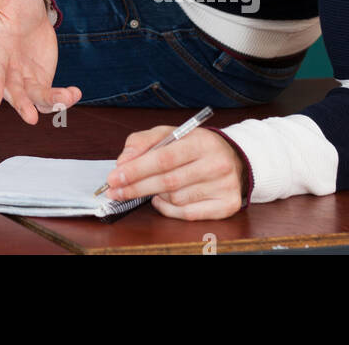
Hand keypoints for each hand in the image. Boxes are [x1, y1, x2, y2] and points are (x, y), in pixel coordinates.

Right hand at [0, 0, 80, 123]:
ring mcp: (25, 76)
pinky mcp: (40, 79)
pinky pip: (50, 96)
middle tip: (31, 118)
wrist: (29, 6)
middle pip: (13, 92)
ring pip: (34, 98)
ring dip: (49, 103)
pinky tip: (75, 93)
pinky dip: (62, 99)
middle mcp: (8, 68)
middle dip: (22, 105)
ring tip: (68, 99)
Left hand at [104, 126, 245, 220]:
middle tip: (115, 190)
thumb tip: (123, 162)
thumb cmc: (194, 146)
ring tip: (152, 187)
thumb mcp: (169, 134)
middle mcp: (216, 164)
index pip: (163, 158)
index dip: (136, 169)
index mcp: (201, 141)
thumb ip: (143, 142)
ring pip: (176, 198)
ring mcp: (224, 186)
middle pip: (168, 181)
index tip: (115, 177)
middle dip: (136, 187)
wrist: (233, 158)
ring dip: (156, 195)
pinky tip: (162, 199)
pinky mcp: (227, 205)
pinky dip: (169, 209)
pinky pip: (188, 214)